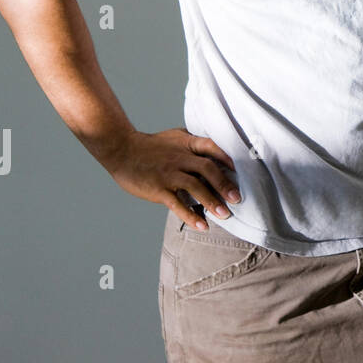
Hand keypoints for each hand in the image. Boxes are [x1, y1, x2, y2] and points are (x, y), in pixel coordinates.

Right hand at [99, 128, 241, 230]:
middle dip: (225, 184)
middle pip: (208, 169)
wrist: (121, 149)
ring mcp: (169, 173)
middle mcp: (180, 157)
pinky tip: (201, 225)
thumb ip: (194, 143)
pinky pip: (177, 204)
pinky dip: (190, 215)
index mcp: (187, 143)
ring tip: (225, 215)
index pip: (211, 147)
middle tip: (238, 198)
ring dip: (212, 201)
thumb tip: (218, 150)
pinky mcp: (158, 188)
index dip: (227, 158)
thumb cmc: (151, 145)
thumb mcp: (176, 137)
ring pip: (195, 187)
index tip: (240, 170)